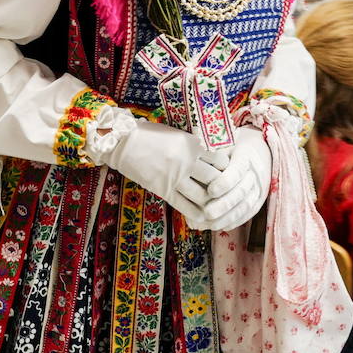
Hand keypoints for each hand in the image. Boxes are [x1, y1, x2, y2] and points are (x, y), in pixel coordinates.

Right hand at [85, 112, 217, 224]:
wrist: (123, 142)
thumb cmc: (151, 135)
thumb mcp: (177, 135)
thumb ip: (194, 146)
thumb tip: (213, 157)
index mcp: (191, 145)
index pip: (220, 160)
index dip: (227, 169)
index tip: (228, 174)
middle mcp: (186, 161)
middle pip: (214, 180)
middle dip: (222, 188)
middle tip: (227, 194)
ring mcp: (174, 177)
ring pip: (201, 195)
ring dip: (211, 203)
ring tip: (216, 207)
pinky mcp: (163, 189)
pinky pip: (184, 205)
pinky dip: (195, 213)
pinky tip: (202, 217)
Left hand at [187, 126, 270, 231]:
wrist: (259, 151)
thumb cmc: (232, 146)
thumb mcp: (223, 142)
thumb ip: (210, 150)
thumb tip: (192, 152)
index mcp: (246, 156)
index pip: (237, 170)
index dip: (225, 182)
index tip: (210, 191)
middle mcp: (256, 173)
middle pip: (242, 191)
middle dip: (224, 204)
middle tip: (206, 213)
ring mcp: (259, 188)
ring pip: (245, 206)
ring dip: (227, 217)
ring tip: (208, 224)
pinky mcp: (259, 200)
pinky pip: (248, 214)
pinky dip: (233, 221)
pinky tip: (218, 227)